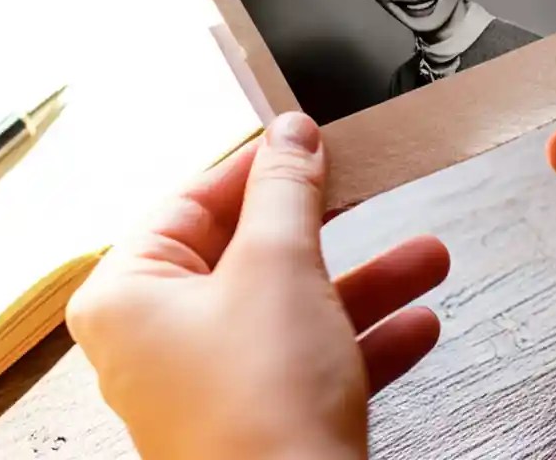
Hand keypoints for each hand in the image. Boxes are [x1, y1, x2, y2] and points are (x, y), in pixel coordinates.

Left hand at [67, 112, 449, 459]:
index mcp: (129, 294)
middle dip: (329, 228)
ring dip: (365, 283)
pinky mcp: (255, 419)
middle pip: (249, 254)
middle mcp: (157, 340)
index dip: (256, 166)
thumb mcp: (278, 266)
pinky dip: (361, 340)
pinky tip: (415, 323)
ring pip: (290, 308)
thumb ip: (285, 189)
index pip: (191, 201)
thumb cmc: (256, 413)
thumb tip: (288, 137)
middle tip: (366, 188)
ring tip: (426, 257)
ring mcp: (207, 384)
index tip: (304, 141)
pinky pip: (309, 361)